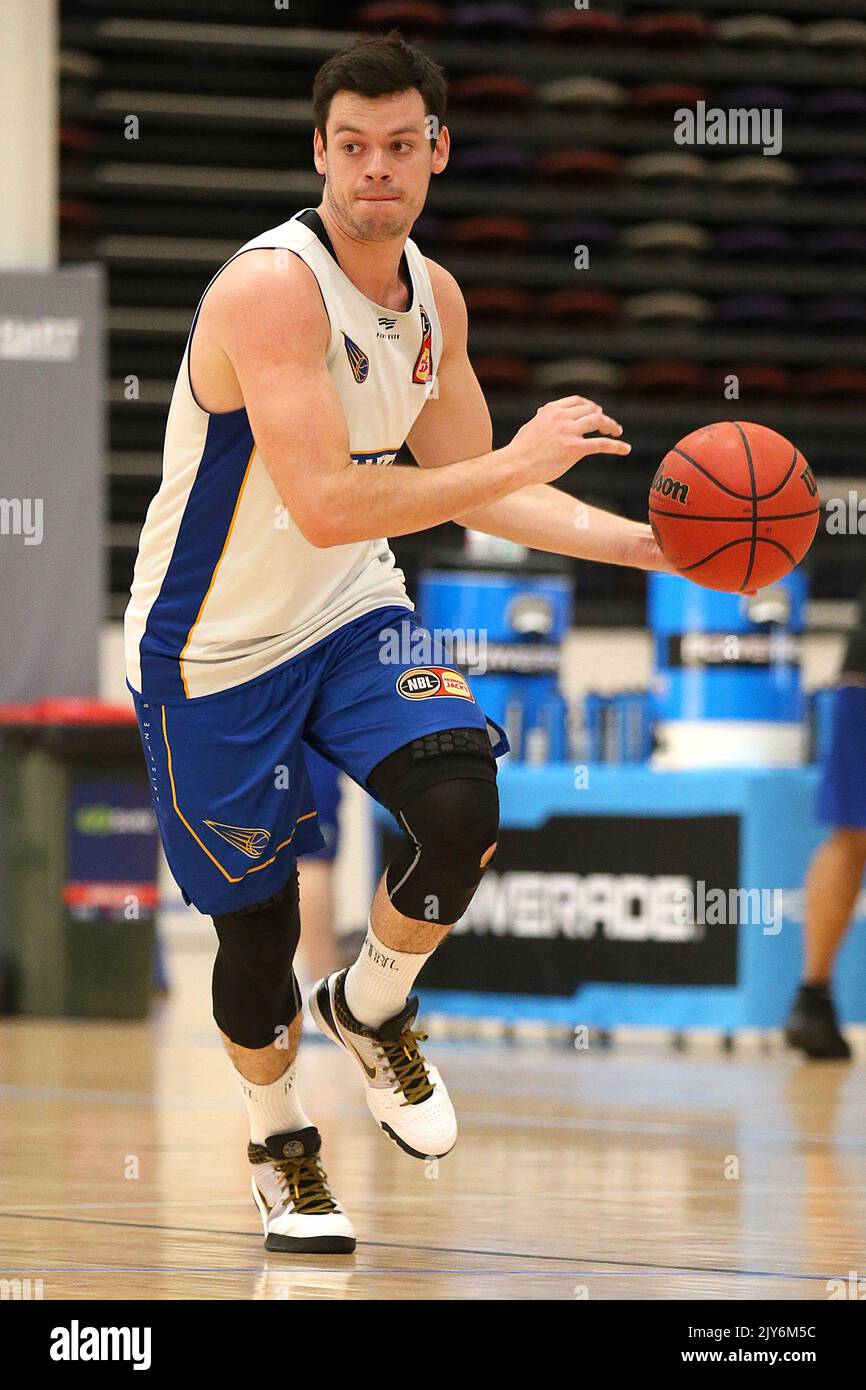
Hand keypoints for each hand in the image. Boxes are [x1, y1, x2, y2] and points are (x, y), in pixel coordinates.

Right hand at [508, 395, 630, 486]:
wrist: (515, 465)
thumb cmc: (520, 450)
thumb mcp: (530, 426)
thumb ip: (541, 418)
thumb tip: (543, 412)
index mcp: (551, 410)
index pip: (577, 401)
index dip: (590, 406)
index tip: (596, 412)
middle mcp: (562, 417)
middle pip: (591, 410)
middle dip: (602, 417)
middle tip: (609, 426)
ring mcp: (569, 432)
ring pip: (598, 421)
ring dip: (611, 425)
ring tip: (617, 433)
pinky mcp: (575, 449)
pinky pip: (602, 444)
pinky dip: (617, 446)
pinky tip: (626, 449)